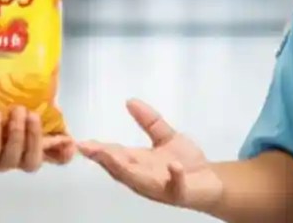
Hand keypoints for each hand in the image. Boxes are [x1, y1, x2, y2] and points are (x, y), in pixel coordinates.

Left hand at [0, 107, 77, 172]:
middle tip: (30, 113)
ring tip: (15, 111)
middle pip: (31, 161)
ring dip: (16, 134)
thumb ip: (32, 103)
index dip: (62, 155)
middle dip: (34, 137)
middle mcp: (12, 159)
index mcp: (24, 147)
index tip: (71, 143)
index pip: (49, 156)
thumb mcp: (13, 102)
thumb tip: (54, 94)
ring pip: (11, 158)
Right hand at [77, 99, 222, 210]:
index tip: (81, 142)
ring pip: (140, 180)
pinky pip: (176, 185)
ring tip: (113, 155)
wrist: (211, 182)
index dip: (98, 150)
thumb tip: (129, 100)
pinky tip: (173, 165)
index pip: (115, 156)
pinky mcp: (180, 192)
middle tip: (88, 148)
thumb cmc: (185, 161)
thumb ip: (149, 121)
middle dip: (105, 159)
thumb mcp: (165, 137)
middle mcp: (144, 177)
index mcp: (139, 163)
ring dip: (127, 169)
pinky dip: (174, 176)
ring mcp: (161, 186)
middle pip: (121, 169)